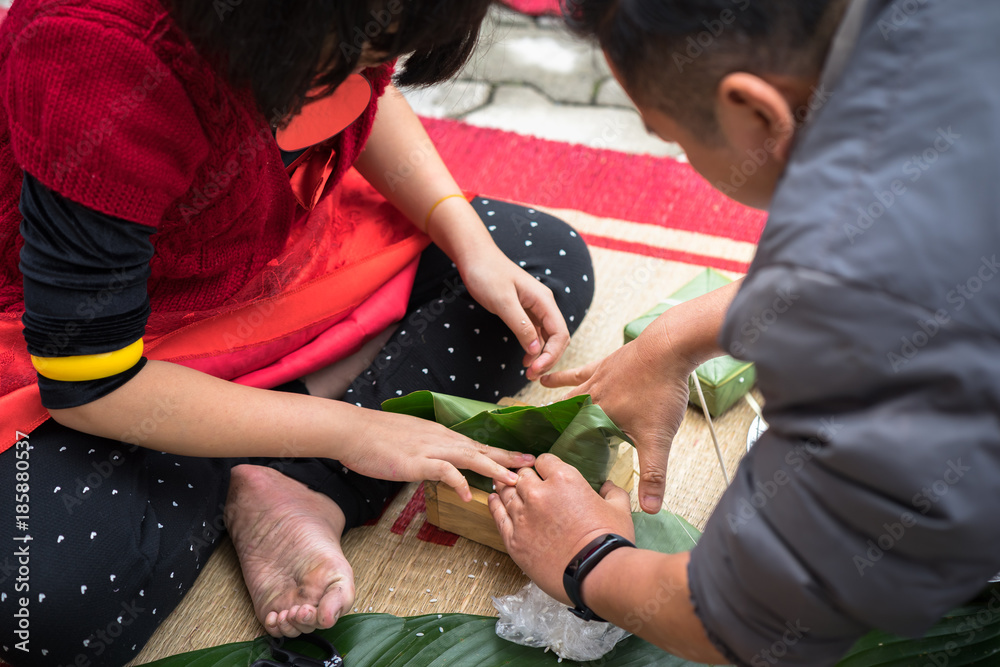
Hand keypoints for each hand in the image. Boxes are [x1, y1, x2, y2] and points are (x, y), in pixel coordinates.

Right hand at [340, 408, 534, 500]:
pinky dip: (458, 482)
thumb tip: (440, 467)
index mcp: (440, 436)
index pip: (476, 445)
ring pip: (470, 457)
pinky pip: (443, 470)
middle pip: (481, 449)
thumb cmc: (377, 438)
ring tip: (513, 480)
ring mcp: (430, 448)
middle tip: (532, 464)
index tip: (520, 458)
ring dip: (493, 469)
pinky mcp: (416, 460)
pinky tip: (469, 495)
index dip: (499, 453)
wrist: (353, 430)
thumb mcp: (410, 444)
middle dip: (508, 457)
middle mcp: (441, 439)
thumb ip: (428, 455)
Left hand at [458, 244, 569, 380]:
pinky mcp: (524, 311)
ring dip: (541, 356)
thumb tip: (536, 350)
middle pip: (557, 338)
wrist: (475, 257)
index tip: (535, 369)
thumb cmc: (487, 274)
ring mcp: (535, 308)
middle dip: (548, 358)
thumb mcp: (502, 301)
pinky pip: (535, 334)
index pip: (560, 333)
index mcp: (544, 301)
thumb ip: (520, 325)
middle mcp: (544, 305)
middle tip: (531, 376)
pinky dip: (533, 348)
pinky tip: (525, 359)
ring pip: (547, 338)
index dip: (552, 355)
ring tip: (528, 372)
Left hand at [488, 453, 633, 604]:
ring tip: (505, 485)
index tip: (546, 472)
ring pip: (506, 491)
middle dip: (526, 476)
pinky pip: (498, 515)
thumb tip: (607, 486)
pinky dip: (495, 504)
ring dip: (508, 487)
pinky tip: (495, 499)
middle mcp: (539, 493)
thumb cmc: (610, 541)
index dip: (545, 466)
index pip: (544, 461)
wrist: (597, 574)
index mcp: (564, 479)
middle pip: (522, 475)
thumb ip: (612, 491)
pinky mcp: (514, 539)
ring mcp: (523, 516)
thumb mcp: (619, 508)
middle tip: (529, 482)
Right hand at [541, 324, 695, 513]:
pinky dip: (562, 377)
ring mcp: (597, 377)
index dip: (564, 455)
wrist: (668, 347)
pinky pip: (578, 372)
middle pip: (567, 418)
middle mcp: (591, 396)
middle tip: (542, 444)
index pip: (574, 441)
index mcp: (599, 416)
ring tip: (540, 417)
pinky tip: (548, 379)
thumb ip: (653, 474)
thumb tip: (650, 509)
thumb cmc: (661, 390)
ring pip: (568, 396)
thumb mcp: (658, 438)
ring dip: (556, 406)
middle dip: (557, 432)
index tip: (550, 468)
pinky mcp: (606, 363)